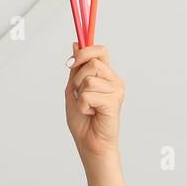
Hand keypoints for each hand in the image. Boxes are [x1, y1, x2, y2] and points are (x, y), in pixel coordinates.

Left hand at [65, 44, 124, 161]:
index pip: (100, 50)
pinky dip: (82, 105)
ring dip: (79, 93)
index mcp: (106, 75)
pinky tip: (90, 113)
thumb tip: (76, 44)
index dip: (84, 52)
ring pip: (88, 79)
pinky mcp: (113, 102)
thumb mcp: (73, 88)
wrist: (89, 142)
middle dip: (77, 77)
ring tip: (86, 106)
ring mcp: (116, 91)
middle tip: (78, 93)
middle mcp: (114, 81)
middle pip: (92, 62)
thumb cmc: (83, 119)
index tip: (70, 63)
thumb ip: (76, 68)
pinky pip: (88, 94)